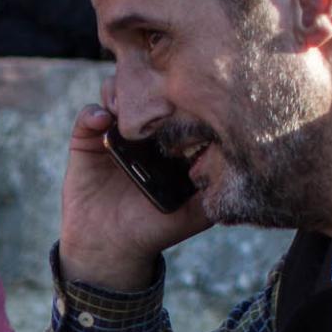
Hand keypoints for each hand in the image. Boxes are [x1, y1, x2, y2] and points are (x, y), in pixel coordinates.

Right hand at [58, 99, 210, 290]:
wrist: (109, 248)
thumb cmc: (152, 230)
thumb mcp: (193, 214)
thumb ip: (215, 190)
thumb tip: (244, 164)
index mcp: (169, 141)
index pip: (177, 103)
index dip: (180, 93)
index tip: (185, 93)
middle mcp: (143, 132)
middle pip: (148, 89)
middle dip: (150, 83)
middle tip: (155, 91)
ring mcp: (114, 132)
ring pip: (117, 92)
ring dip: (121, 91)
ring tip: (126, 106)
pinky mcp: (87, 140)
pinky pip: (89, 115)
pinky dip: (94, 111)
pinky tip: (103, 120)